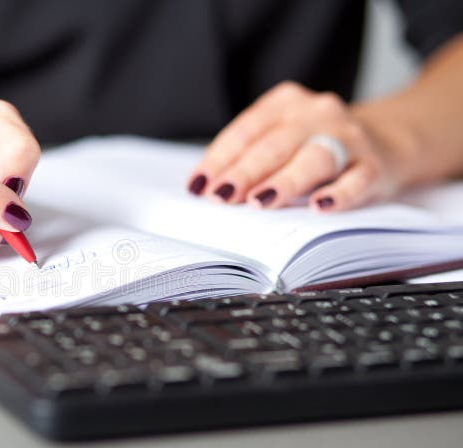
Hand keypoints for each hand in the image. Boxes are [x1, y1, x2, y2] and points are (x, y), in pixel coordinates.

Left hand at [188, 81, 408, 211]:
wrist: (388, 141)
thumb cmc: (315, 145)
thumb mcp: (281, 139)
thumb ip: (247, 156)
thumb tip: (204, 187)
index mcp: (286, 103)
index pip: (245, 131)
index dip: (219, 159)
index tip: (198, 186)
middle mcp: (317, 114)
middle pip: (274, 145)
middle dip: (244, 172)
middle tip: (221, 196)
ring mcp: (349, 138)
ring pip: (313, 158)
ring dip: (284, 181)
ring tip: (259, 201)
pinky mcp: (374, 166)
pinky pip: (357, 180)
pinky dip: (339, 194)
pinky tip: (319, 206)